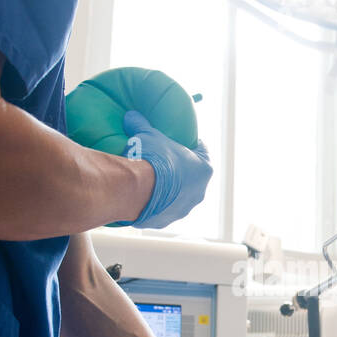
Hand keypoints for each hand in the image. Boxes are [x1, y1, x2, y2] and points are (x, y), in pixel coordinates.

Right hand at [123, 110, 211, 227]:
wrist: (136, 188)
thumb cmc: (151, 158)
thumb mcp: (147, 135)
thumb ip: (142, 124)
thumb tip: (132, 115)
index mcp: (204, 169)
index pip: (202, 151)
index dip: (190, 144)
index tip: (179, 141)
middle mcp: (199, 192)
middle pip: (191, 176)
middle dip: (178, 169)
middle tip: (163, 161)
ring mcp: (182, 210)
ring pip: (177, 197)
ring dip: (167, 190)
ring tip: (150, 181)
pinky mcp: (164, 221)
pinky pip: (160, 210)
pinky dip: (153, 204)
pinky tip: (141, 195)